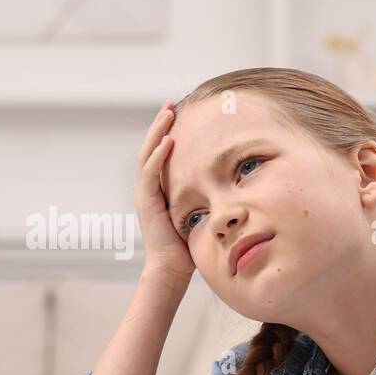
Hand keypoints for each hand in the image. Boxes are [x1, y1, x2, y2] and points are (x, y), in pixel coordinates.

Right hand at [135, 100, 194, 282]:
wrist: (172, 270)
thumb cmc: (188, 246)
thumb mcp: (199, 212)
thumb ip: (205, 195)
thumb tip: (231, 181)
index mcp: (159, 189)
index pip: (160, 154)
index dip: (167, 132)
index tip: (178, 113)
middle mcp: (148, 188)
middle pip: (150, 148)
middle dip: (160, 125)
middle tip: (170, 104)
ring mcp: (144, 195)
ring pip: (147, 155)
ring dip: (157, 132)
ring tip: (167, 113)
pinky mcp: (146, 203)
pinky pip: (150, 173)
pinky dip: (158, 156)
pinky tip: (168, 140)